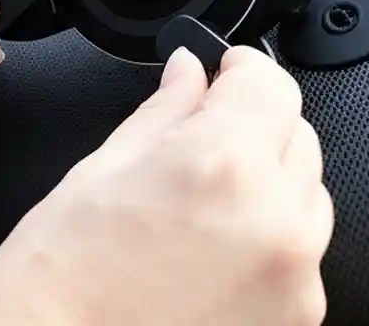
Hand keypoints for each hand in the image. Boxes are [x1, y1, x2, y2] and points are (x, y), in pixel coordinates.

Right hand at [0, 46, 332, 325]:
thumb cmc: (62, 279)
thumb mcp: (102, 168)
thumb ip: (165, 111)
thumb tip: (189, 73)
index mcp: (220, 164)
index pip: (269, 82)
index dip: (242, 68)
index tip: (225, 73)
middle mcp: (272, 219)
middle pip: (297, 133)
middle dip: (252, 127)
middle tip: (196, 147)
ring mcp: (293, 275)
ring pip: (307, 194)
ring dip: (268, 184)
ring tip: (199, 211)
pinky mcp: (297, 315)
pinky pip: (302, 253)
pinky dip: (270, 241)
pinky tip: (211, 253)